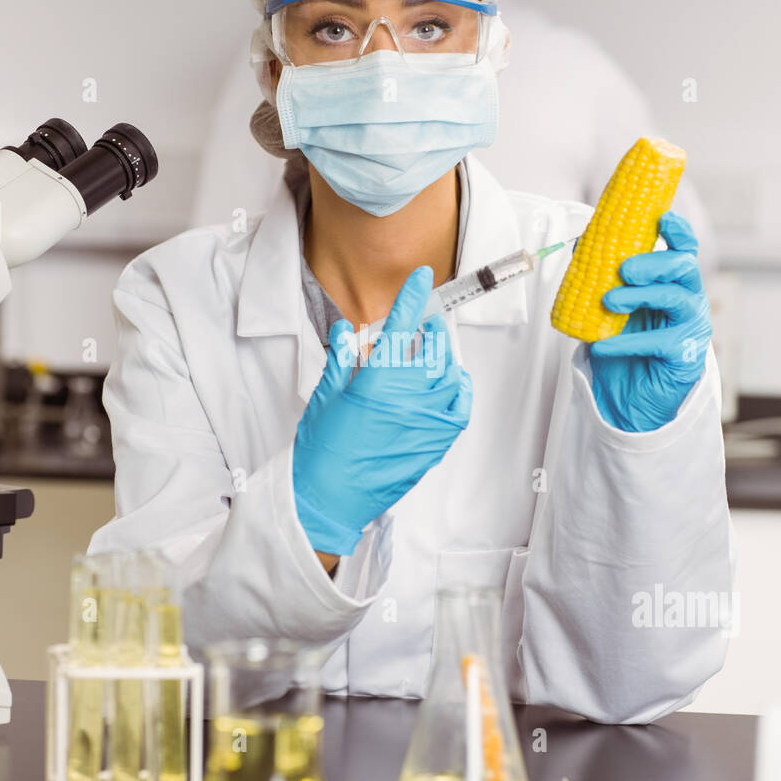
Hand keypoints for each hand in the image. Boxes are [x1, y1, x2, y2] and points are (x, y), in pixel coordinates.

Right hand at [292, 266, 471, 554]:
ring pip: (448, 374)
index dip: (414, 298)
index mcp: (376, 382)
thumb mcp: (323, 399)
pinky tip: (451, 380)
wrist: (329, 500)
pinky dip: (459, 387)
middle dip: (429, 328)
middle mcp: (407, 399)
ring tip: (431, 351)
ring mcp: (425, 422)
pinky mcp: (434, 443)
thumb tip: (346, 332)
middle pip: (431, 348)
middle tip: (423, 322)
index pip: (402, 327)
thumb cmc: (321, 454)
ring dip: (442, 355)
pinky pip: (459, 406)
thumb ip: (340, 361)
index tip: (422, 279)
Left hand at [588, 211, 711, 432]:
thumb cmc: (624, 345)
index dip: (678, 231)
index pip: (683, 250)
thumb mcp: (611, 308)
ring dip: (640, 295)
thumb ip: (603, 278)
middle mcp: (689, 299)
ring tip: (608, 302)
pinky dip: (626, 342)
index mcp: (674, 283)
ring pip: (676, 298)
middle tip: (623, 269)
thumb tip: (581, 244)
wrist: (630, 396)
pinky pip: (658, 343)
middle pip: (684, 267)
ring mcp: (691, 327)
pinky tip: (601, 346)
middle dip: (653, 263)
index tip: (662, 218)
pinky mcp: (685, 355)